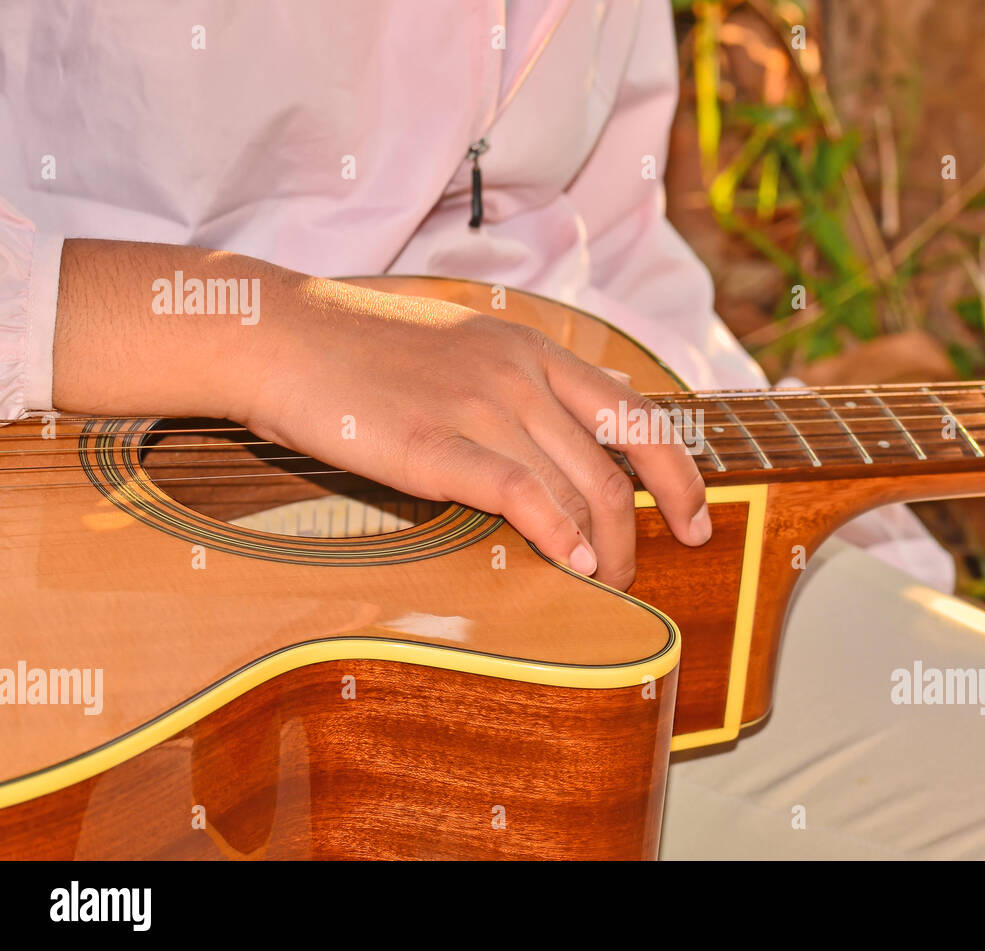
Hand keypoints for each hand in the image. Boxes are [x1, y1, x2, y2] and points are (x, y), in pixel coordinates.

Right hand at [52, 240, 710, 588]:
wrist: (280, 334)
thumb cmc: (361, 350)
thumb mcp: (462, 348)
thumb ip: (516, 386)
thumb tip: (559, 442)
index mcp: (532, 350)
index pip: (635, 414)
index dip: (678, 472)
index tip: (693, 518)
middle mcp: (521, 374)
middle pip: (614, 467)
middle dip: (640, 533)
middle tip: (633, 576)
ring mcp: (480, 404)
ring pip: (576, 487)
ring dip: (601, 549)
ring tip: (601, 587)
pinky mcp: (434, 442)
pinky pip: (519, 492)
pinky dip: (558, 533)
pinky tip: (572, 565)